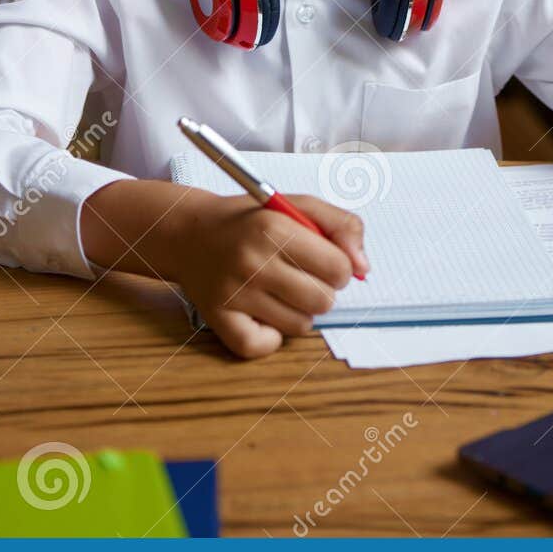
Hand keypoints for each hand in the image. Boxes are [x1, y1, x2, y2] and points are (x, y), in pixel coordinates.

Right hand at [174, 193, 366, 357]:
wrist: (189, 233)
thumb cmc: (251, 220)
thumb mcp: (299, 205)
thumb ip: (342, 226)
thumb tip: (363, 268)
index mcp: (274, 228)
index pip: (338, 268)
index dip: (340, 266)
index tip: (325, 261)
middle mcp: (253, 261)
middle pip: (323, 301)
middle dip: (322, 290)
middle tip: (302, 277)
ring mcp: (234, 293)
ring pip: (300, 325)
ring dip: (299, 312)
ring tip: (282, 292)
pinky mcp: (219, 318)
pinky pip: (264, 346)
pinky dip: (271, 336)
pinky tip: (265, 314)